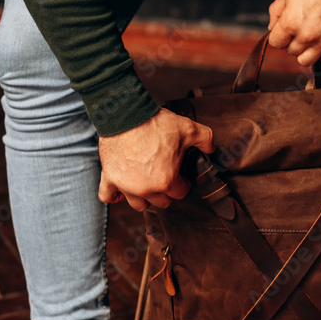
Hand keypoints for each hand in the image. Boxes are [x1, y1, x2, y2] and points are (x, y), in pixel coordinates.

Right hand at [97, 108, 213, 210]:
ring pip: (138, 204)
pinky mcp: (109, 178)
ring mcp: (126, 186)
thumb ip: (205, 139)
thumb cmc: (155, 123)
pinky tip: (121, 189)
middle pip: (161, 202)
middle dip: (166, 191)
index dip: (183, 182)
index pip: (180, 193)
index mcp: (166, 181)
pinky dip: (114, 195)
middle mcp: (146, 189)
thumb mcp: (188, 128)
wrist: (125, 115)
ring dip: (144, 197)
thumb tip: (212, 148)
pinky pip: (108, 196)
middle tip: (165, 176)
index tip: (181, 174)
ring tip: (147, 184)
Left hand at [268, 0, 320, 67]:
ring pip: (306, 61)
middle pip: (291, 51)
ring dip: (307, 52)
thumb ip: (276, 12)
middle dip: (293, 41)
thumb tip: (272, 28)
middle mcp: (306, 35)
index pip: (275, 43)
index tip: (286, 30)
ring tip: (312, 39)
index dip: (279, 36)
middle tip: (302, 28)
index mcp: (290, 22)